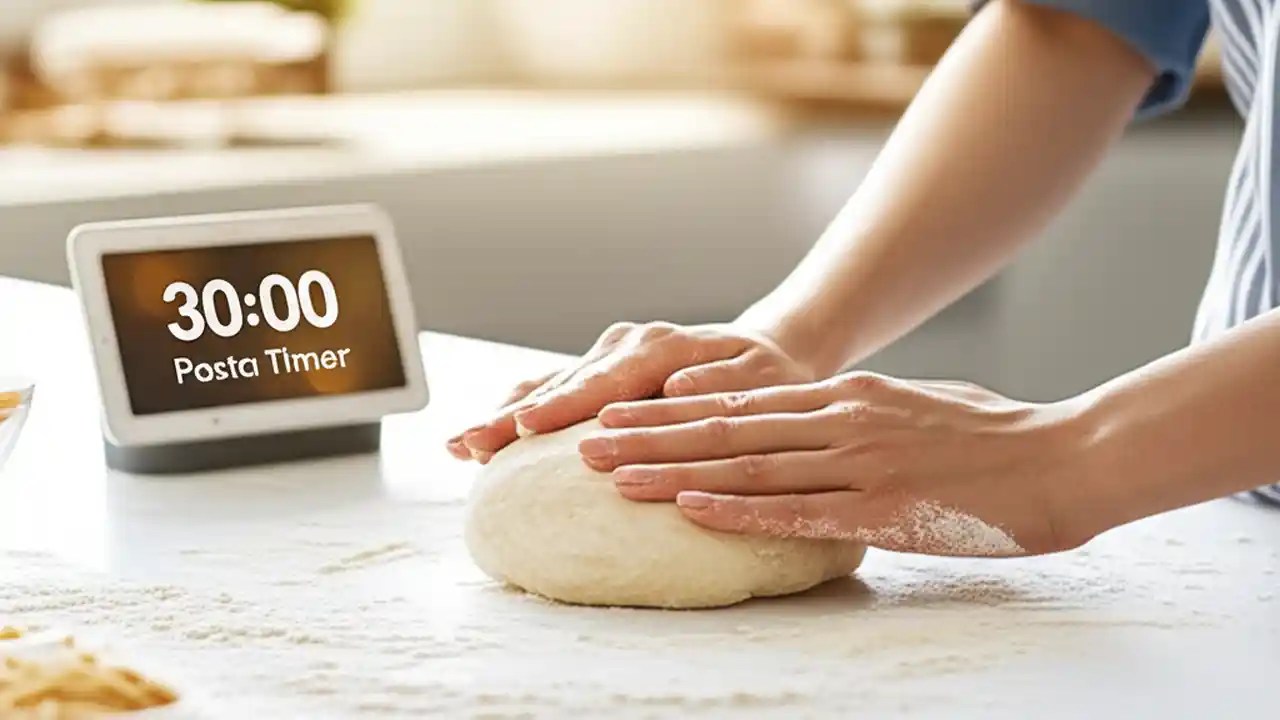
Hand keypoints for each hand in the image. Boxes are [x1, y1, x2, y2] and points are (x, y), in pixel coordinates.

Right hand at [446, 321, 814, 461]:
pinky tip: (478, 441)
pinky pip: (551, 394)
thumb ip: (723, 386)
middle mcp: (626, 345)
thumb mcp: (763, 380)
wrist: (766, 353)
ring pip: (547, 387)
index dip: (563, 404)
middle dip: (513, 416)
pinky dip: (516, 415)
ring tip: (459, 446)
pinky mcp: (599, 375)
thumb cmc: (769, 376)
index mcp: (662, 346)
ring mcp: (607, 357)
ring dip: (502, 416)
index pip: (604, 379)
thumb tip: (679, 388)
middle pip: (561, 384)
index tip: (525, 426)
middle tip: (471, 444)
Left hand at [579, 373, 1093, 556]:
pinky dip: (739, 510)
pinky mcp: (884, 508)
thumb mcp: (915, 404)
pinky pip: (797, 511)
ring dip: (674, 472)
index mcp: (846, 394)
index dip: (672, 408)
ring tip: (616, 477)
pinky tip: (693, 509)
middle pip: (725, 427)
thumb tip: (825, 414)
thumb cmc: (993, 436)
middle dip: (650, 436)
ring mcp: (859, 461)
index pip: (740, 400)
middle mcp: (841, 419)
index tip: (619, 412)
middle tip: (588, 443)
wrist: (1067, 457)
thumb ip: (859, 410)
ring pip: (747, 465)